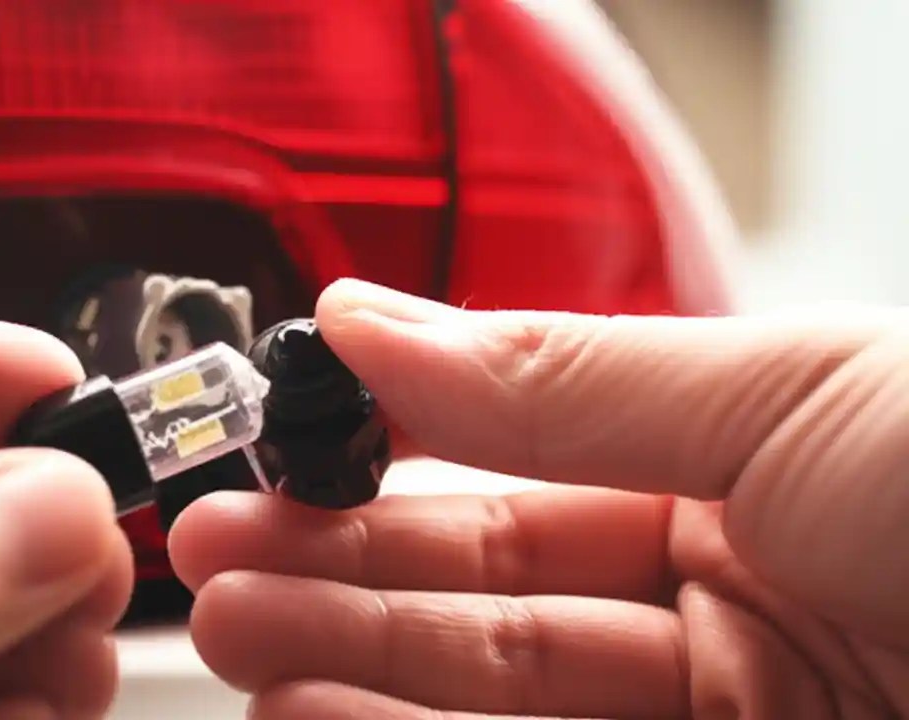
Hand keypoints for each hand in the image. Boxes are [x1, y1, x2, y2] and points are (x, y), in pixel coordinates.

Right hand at [169, 279, 907, 718]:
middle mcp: (730, 593)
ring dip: (352, 662)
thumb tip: (376, 319)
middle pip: (489, 582)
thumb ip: (563, 374)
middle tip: (215, 560)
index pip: (522, 457)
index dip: (390, 450)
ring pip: (498, 687)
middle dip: (338, 565)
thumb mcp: (791, 394)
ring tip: (237, 639)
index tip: (278, 440)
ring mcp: (722, 717)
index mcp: (749, 464)